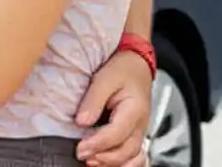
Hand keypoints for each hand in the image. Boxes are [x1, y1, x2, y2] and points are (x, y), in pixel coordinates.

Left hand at [74, 50, 153, 166]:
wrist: (136, 65)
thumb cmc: (121, 70)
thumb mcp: (104, 78)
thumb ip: (93, 100)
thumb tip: (81, 121)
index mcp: (135, 109)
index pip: (117, 133)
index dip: (97, 144)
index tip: (80, 148)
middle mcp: (140, 124)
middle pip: (127, 150)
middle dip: (104, 158)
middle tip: (81, 155)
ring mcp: (140, 130)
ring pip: (133, 157)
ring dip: (114, 163)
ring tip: (92, 162)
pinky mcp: (135, 133)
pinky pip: (136, 155)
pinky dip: (125, 163)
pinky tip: (107, 163)